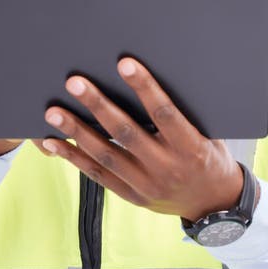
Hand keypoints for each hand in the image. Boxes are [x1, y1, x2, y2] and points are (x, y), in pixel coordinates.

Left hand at [32, 57, 244, 221]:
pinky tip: (54, 143)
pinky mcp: (132, 196)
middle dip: (98, 106)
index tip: (124, 63)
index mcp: (191, 148)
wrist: (213, 204)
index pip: (164, 113)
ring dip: (77, 132)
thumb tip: (156, 75)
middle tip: (75, 83)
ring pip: (106, 155)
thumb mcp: (209, 133)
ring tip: (54, 112)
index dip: (145, 87)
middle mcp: (167, 168)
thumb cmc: (209, 156)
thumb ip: (184, 113)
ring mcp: (146, 185)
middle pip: (126, 133)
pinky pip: (98, 175)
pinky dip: (74, 158)